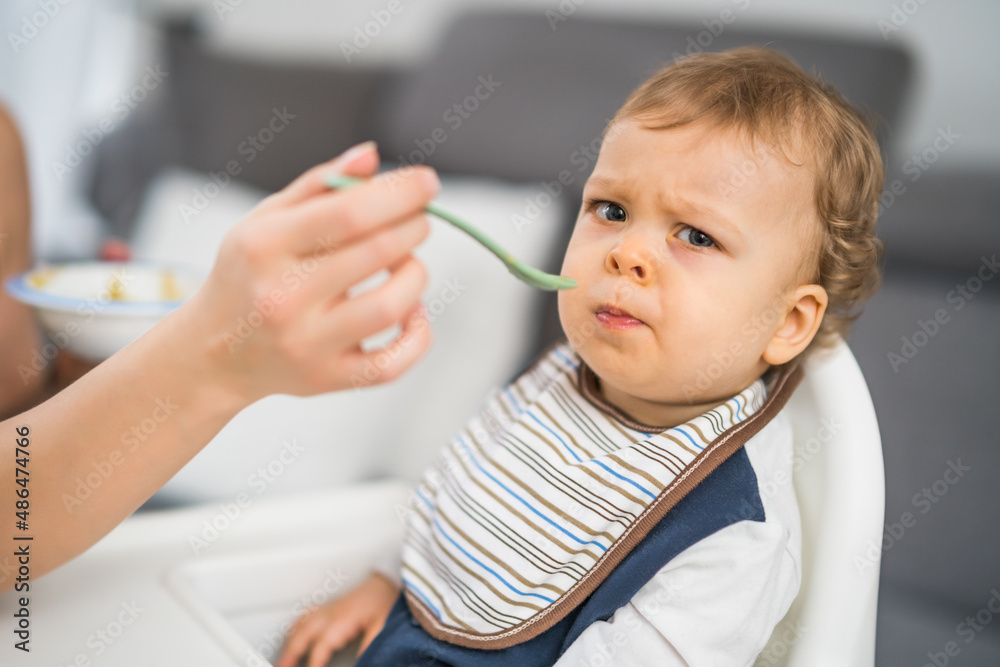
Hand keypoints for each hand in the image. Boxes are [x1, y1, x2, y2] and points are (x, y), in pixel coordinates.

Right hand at [175, 141, 439, 404]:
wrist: (212, 354)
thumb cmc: (248, 276)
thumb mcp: (266, 220)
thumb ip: (321, 184)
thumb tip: (372, 156)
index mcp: (265, 247)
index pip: (348, 213)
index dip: (399, 194)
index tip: (427, 183)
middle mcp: (282, 297)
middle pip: (376, 253)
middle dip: (413, 227)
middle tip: (418, 220)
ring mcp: (306, 344)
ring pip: (390, 307)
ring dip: (415, 275)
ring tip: (408, 263)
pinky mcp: (326, 379)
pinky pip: (391, 365)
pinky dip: (417, 336)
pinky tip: (412, 312)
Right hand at [277, 572, 399, 666]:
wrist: (386, 580)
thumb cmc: (384, 599)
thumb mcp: (381, 625)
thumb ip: (369, 645)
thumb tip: (360, 662)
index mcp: (341, 620)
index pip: (321, 646)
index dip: (314, 662)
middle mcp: (330, 614)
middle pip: (302, 635)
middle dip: (290, 654)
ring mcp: (327, 609)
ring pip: (299, 625)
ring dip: (289, 643)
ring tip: (282, 659)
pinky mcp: (329, 606)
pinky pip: (304, 616)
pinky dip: (294, 628)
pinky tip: (291, 635)